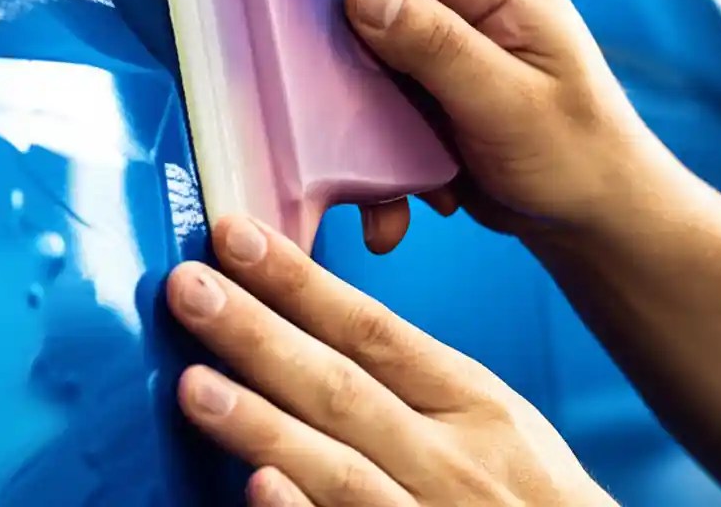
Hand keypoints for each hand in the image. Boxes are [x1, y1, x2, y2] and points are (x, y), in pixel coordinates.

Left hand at [167, 216, 615, 505]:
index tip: (237, 239)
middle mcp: (450, 455)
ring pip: (339, 467)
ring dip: (263, 426)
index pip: (374, 329)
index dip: (301, 284)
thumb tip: (319, 322)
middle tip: (188, 286)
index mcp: (471, 399)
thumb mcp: (495, 416)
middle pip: (343, 386)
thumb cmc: (531, 491)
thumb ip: (415, 375)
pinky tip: (259, 490)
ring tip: (193, 384)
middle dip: (260, 335)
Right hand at [274, 0, 668, 252]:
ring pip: (355, 55)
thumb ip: (436, 46)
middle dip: (324, 48)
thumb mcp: (509, 105)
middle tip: (291, 81)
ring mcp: (439, 37)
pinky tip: (402, 204)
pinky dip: (374, 157)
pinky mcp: (423, 79)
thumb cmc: (575, 154)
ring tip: (392, 183)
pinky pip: (371, 100)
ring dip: (354, 125)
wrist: (593, 210)